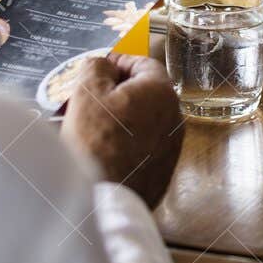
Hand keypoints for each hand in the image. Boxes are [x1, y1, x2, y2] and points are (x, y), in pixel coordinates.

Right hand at [62, 54, 182, 209]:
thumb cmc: (96, 143)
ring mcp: (171, 148)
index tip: (100, 68)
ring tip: (88, 128)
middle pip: (143, 94)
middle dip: (115, 93)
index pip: (144, 63)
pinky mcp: (162, 172)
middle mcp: (174, 118)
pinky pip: (141, 148)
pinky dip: (123, 145)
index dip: (119, 62)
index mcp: (162, 93)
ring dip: (118, 120)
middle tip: (87, 101)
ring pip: (142, 122)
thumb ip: (97, 67)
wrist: (103, 200)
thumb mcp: (87, 92)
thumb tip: (105, 65)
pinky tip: (100, 151)